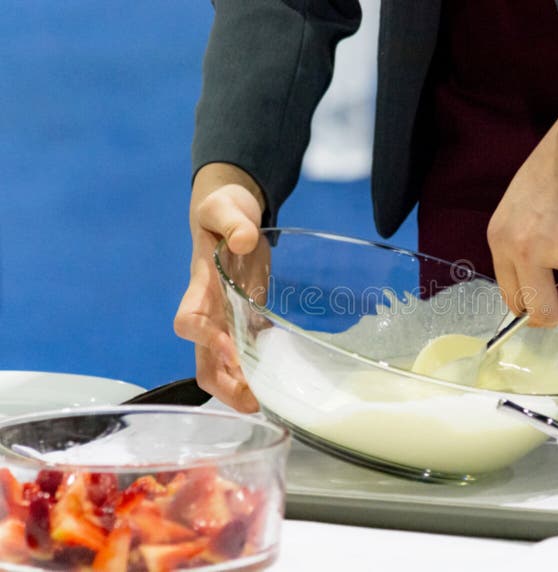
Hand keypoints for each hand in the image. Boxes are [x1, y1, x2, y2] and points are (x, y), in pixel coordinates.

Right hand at [174, 163, 264, 411]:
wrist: (232, 214)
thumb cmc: (223, 210)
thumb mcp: (225, 207)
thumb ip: (233, 222)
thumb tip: (243, 239)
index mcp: (200, 286)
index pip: (188, 320)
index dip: (203, 338)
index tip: (228, 347)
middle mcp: (211, 311)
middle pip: (202, 358)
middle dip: (220, 383)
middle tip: (250, 402)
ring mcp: (228, 319)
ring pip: (223, 365)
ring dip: (240, 387)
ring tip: (267, 404)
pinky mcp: (248, 319)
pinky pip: (248, 353)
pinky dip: (259, 372)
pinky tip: (279, 387)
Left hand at [487, 110, 557, 326]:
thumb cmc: (556, 170)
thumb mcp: (519, 211)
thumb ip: (523, 249)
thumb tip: (540, 288)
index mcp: (500, 239)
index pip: (510, 298)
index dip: (532, 307)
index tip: (548, 300)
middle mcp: (522, 248)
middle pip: (537, 312)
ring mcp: (557, 248)